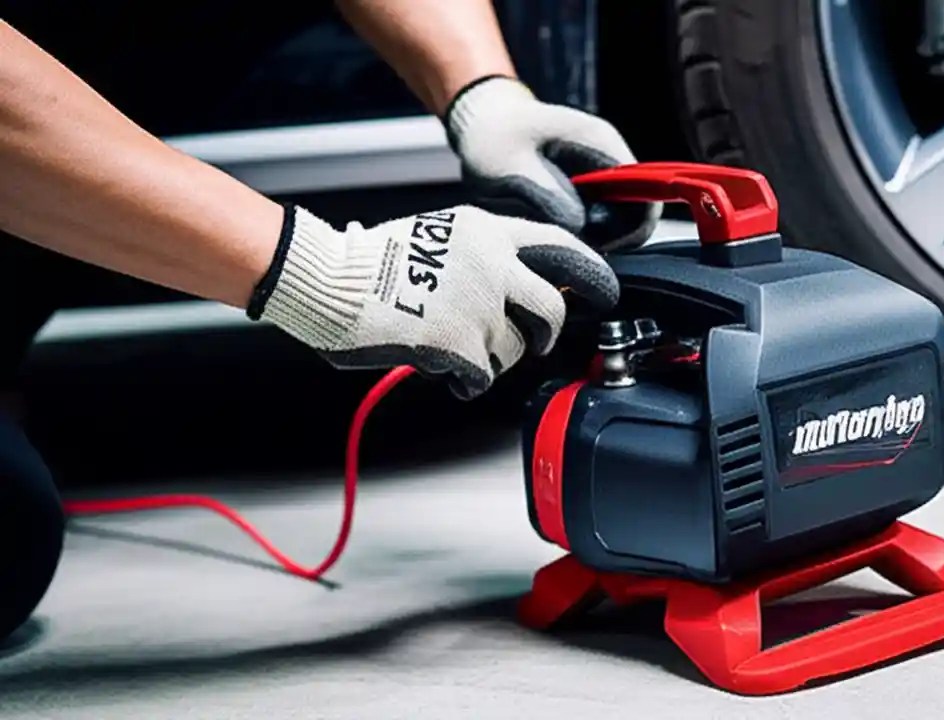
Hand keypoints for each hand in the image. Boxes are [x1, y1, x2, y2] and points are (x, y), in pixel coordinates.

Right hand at [251, 204, 618, 398]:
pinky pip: (482, 377)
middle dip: (545, 334)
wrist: (328, 278)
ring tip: (454, 349)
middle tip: (532, 343)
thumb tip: (520, 294)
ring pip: (514, 350)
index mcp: (488, 232)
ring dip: (490, 359)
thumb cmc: (371, 262)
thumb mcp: (438, 236)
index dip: (591, 273)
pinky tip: (444, 371)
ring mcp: (478, 304)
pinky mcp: (459, 342)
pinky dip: (466, 382)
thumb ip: (485, 259)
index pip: (561, 247)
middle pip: (551, 309)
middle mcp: (492, 264)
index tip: (606, 291)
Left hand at [444, 75, 660, 252]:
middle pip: (637, 211)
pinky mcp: (589, 189)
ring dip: (594, 236)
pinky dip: (583, 232)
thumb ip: (548, 196)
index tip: (596, 242)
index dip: (632, 225)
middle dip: (610, 236)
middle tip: (569, 242)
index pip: (647, 190)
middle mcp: (609, 157)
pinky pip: (600, 220)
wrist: (482, 124)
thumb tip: (581, 228)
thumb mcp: (510, 167)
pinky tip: (553, 228)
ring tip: (555, 232)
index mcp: (600, 142)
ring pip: (619, 220)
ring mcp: (601, 173)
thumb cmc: (493, 138)